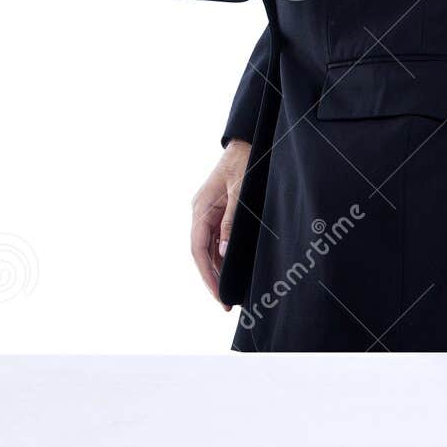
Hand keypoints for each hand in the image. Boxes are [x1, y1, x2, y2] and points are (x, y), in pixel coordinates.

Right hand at [191, 139, 249, 309]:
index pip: (197, 249)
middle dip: (212, 278)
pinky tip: (234, 270)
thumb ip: (230, 223)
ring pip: (209, 248)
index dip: (207, 276)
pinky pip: (216, 239)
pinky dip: (223, 257)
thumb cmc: (245, 164)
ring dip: (218, 269)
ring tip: (232, 292)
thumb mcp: (240, 194)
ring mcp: (208, 212)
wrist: (249, 143)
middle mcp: (200, 212)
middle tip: (226, 303)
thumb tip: (224, 253)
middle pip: (201, 252)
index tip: (219, 296)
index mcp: (201, 208)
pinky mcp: (217, 212)